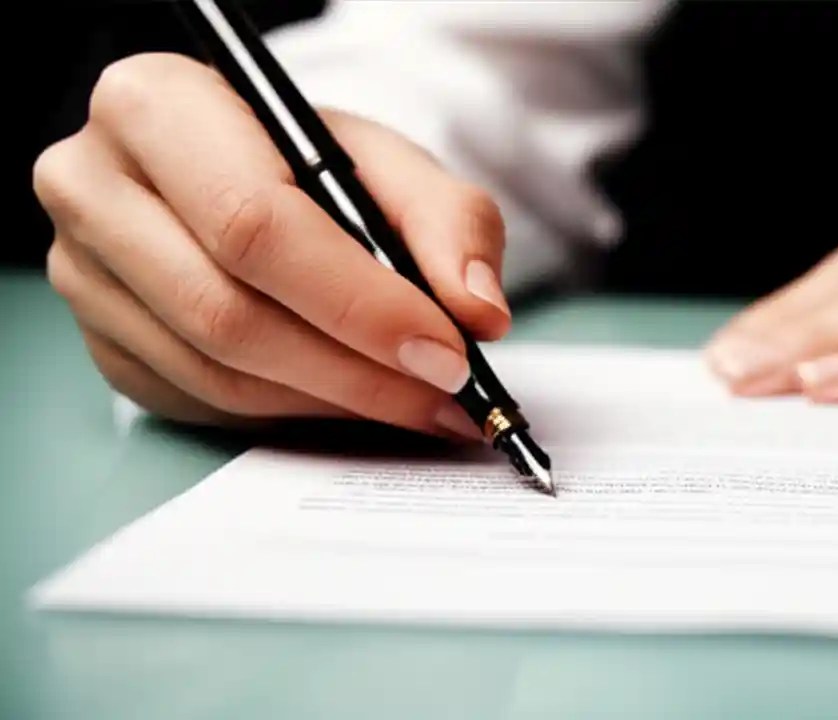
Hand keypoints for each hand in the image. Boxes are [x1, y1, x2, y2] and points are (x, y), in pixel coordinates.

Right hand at [33, 54, 511, 437]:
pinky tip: (354, 398)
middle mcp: (92, 185)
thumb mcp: (388, 163)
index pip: (256, 225)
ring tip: (420, 402)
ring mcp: (82, 273)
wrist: (234, 171)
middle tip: (445, 393)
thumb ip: (449, 223)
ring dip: (335, 401)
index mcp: (156, 107)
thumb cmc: (307, 161)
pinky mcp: (101, 340)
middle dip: (357, 370)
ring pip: (218, 371)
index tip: (444, 351)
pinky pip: (205, 400)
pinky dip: (295, 411)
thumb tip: (479, 312)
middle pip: (229, 312)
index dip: (359, 303)